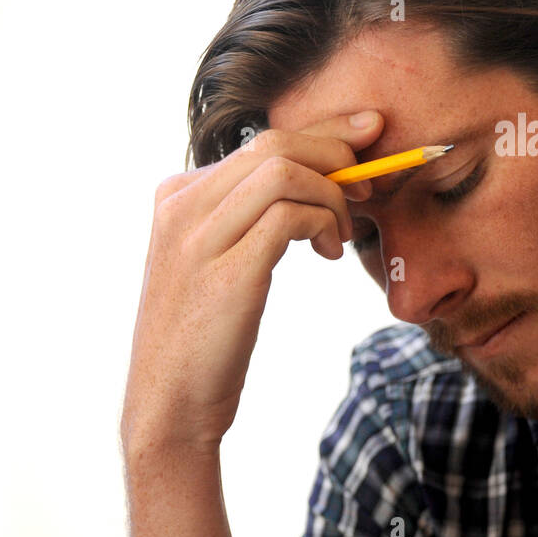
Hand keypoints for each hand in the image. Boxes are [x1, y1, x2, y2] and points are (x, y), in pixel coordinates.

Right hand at [120, 110, 382, 451]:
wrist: (168, 406)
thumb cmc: (205, 336)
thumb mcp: (218, 261)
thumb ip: (248, 216)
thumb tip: (316, 178)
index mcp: (177, 195)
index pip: (261, 140)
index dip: (324, 130)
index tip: (369, 130)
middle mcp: (181, 205)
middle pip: (275, 143)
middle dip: (337, 152)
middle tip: (369, 186)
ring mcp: (198, 235)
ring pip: (285, 170)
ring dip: (332, 196)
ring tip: (341, 235)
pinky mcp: (226, 270)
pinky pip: (291, 215)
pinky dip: (324, 224)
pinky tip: (330, 254)